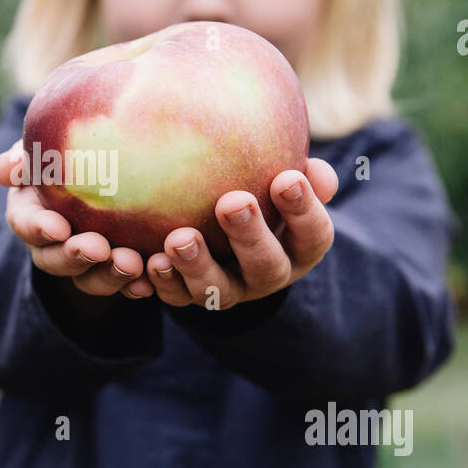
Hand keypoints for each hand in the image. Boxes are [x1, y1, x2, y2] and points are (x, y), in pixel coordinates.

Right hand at [0, 140, 153, 298]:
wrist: (103, 166)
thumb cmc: (65, 153)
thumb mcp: (43, 148)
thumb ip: (24, 157)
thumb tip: (7, 167)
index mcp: (29, 214)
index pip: (26, 224)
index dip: (39, 229)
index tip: (58, 227)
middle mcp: (52, 245)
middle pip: (56, 261)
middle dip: (75, 257)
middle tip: (97, 248)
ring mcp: (83, 262)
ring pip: (89, 279)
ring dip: (108, 275)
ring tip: (132, 264)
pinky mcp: (113, 269)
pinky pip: (122, 284)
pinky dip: (135, 286)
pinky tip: (149, 284)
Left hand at [145, 160, 338, 308]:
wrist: (230, 235)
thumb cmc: (266, 194)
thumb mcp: (287, 183)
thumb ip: (304, 174)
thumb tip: (314, 169)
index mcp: (301, 247)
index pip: (313, 233)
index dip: (303, 210)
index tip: (286, 178)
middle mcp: (269, 275)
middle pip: (266, 265)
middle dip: (249, 236)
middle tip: (232, 203)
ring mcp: (232, 290)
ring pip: (219, 289)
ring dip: (198, 265)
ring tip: (179, 239)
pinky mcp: (193, 297)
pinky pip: (179, 296)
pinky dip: (165, 282)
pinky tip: (153, 261)